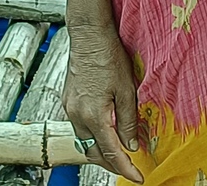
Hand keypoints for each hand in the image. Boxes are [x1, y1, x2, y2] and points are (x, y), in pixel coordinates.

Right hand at [62, 11, 147, 181]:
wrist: (88, 35)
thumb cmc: (109, 57)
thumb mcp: (128, 90)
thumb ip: (129, 121)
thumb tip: (131, 145)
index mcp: (94, 115)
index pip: (111, 153)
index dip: (126, 168)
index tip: (138, 177)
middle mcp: (77, 115)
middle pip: (93, 153)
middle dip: (112, 164)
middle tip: (130, 168)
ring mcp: (69, 109)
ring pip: (85, 142)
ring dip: (101, 151)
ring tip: (119, 153)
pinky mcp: (68, 101)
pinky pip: (80, 128)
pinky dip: (93, 136)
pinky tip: (106, 132)